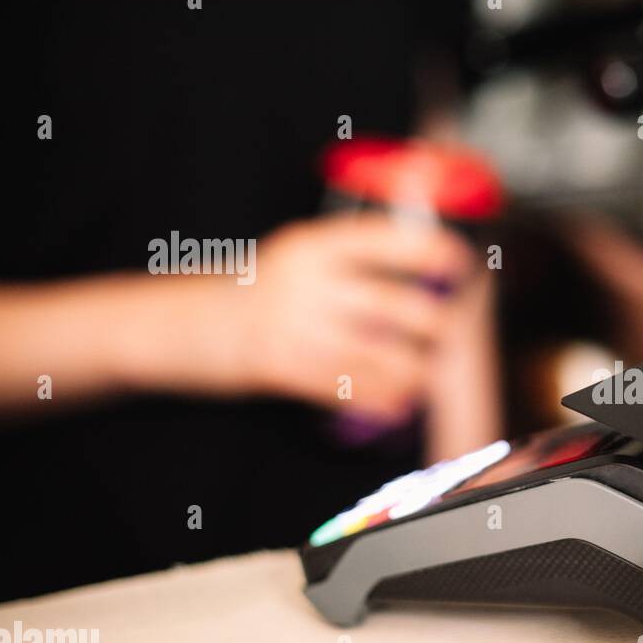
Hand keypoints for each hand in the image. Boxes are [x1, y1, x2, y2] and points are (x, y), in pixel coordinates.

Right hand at [209, 214, 481, 420]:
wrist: (182, 325)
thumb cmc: (253, 291)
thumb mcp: (295, 257)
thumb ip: (349, 258)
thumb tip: (419, 261)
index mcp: (313, 246)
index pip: (384, 240)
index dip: (429, 250)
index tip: (459, 262)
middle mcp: (307, 281)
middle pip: (396, 306)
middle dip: (435, 327)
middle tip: (446, 334)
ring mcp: (294, 325)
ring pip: (381, 354)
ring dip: (415, 369)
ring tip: (427, 373)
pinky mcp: (282, 366)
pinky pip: (349, 387)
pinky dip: (382, 398)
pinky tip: (400, 402)